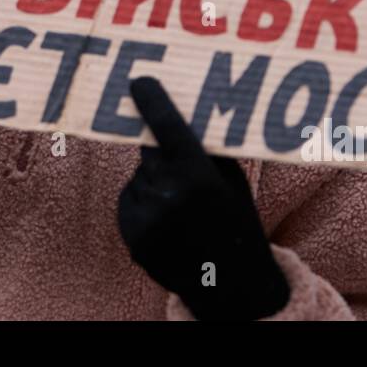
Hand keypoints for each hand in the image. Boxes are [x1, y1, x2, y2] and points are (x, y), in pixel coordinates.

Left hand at [118, 77, 289, 319]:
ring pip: (139, 177)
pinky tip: (167, 223)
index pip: (167, 125)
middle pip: (151, 151)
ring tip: (183, 209)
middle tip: (183, 174)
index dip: (151, 100)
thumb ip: (209, 148)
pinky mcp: (131, 236)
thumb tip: (187, 107)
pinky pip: (129, 200)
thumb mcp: (233, 181)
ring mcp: (147, 218)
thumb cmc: (236, 222)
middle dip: (163, 154)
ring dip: (154, 182)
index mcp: (199, 177)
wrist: (229, 284)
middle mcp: (169, 195)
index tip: (138, 82)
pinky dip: (143, 204)